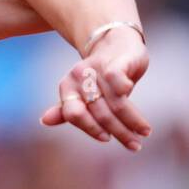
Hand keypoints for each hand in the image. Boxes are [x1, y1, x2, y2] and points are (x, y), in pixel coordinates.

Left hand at [40, 25, 150, 150]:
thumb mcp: (83, 94)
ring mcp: (97, 68)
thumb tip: (43, 120)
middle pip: (99, 113)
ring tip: (144, 132)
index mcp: (67, 86)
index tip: (107, 139)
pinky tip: (139, 106)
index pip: (74, 114)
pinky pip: (117, 80)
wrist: (117, 43)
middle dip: (119, 132)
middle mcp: (79, 76)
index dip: (90, 129)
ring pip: (115, 103)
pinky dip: (126, 93)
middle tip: (135, 145)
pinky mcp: (116, 62)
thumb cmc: (100, 76)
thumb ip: (69, 110)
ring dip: (132, 121)